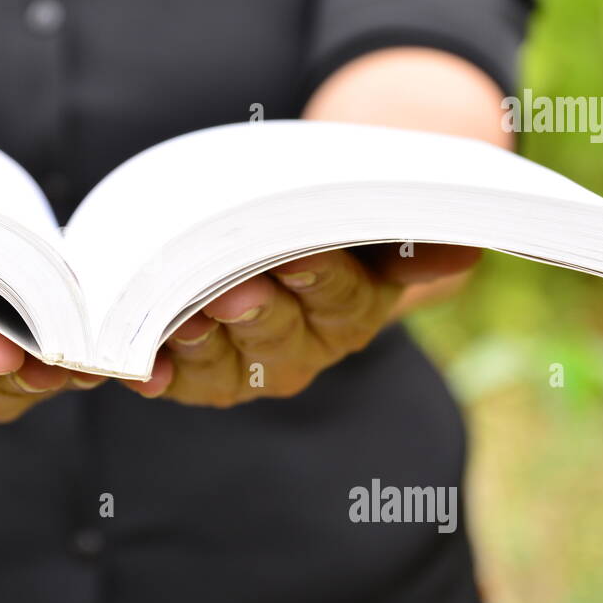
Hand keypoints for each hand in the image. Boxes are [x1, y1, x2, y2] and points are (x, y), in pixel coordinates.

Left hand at [121, 244, 480, 406]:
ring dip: (198, 342)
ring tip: (179, 320)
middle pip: (275, 331)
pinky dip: (155, 374)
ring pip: (222, 360)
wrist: (275, 249)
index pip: (339, 293)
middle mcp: (299, 350)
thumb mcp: (365, 224)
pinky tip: (138, 369)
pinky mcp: (194, 376)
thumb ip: (403, 235)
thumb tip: (464, 252)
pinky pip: (173, 379)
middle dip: (252, 311)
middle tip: (229, 291)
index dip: (318, 275)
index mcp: (351, 312)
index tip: (298, 254)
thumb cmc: (319, 225)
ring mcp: (245, 368)